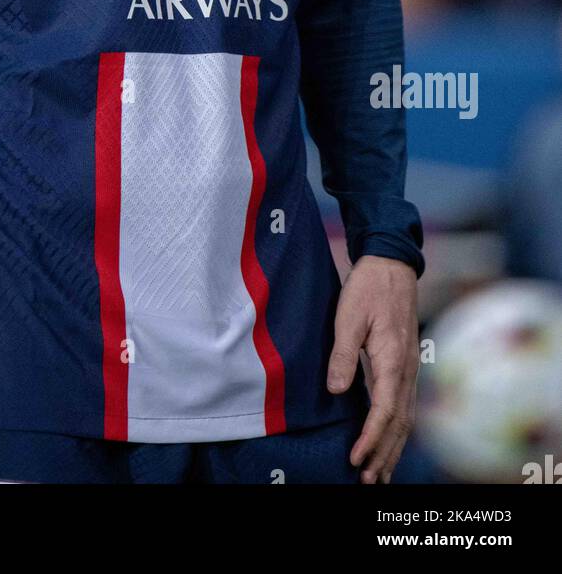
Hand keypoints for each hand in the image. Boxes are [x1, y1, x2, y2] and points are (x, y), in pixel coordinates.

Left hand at [327, 255, 418, 483]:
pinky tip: (389, 440)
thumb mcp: (347, 317)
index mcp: (392, 360)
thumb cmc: (368, 288)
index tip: (356, 458)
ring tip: (380, 472)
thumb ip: (342, 355)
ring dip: (393, 446)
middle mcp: (406, 369)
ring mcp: (409, 368)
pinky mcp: (406, 364)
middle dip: (385, 453)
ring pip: (405, 418)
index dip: (370, 437)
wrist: (391, 265)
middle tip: (368, 480)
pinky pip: (405, 405)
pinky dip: (398, 429)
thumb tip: (336, 390)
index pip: (384, 410)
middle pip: (399, 422)